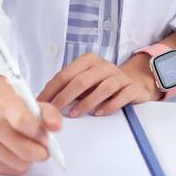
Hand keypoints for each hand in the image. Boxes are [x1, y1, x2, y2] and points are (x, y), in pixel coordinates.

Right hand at [0, 76, 62, 175]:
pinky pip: (9, 172)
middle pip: (24, 150)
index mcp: (7, 106)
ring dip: (29, 160)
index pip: (22, 122)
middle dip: (40, 153)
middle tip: (44, 149)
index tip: (47, 139)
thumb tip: (56, 127)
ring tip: (27, 148)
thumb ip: (51, 115)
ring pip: (19, 164)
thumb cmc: (20, 111)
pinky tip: (15, 153)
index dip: (39, 135)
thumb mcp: (37, 106)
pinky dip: (17, 166)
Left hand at [37, 52, 158, 116]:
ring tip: (74, 114)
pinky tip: (99, 113)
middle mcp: (104, 65)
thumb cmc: (102, 84)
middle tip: (54, 111)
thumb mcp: (84, 82)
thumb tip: (44, 100)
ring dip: (86, 102)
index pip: (65, 74)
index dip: (51, 90)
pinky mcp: (132, 87)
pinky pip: (121, 96)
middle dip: (65, 97)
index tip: (41, 103)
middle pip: (81, 80)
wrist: (134, 83)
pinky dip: (109, 105)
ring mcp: (119, 76)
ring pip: (102, 88)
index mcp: (88, 61)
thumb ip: (67, 87)